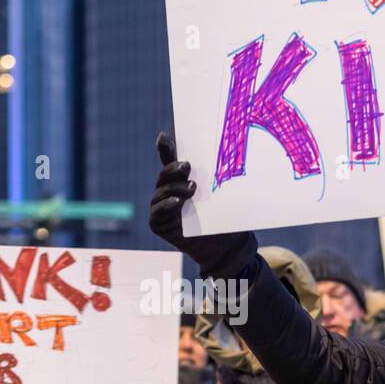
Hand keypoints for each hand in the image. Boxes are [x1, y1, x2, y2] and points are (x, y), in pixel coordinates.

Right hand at [150, 132, 258, 278]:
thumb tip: (224, 150)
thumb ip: (215, 175)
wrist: (227, 246)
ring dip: (175, 189)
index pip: (171, 160)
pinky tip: (178, 202)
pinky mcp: (159, 224)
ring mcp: (161, 207)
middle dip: (173, 169)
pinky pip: (157, 213)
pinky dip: (166, 206)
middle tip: (187, 167)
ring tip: (192, 189)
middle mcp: (168, 191)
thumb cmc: (225, 215)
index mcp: (181, 180)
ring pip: (161, 193)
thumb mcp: (221, 191)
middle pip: (164, 175)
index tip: (163, 138)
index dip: (166, 148)